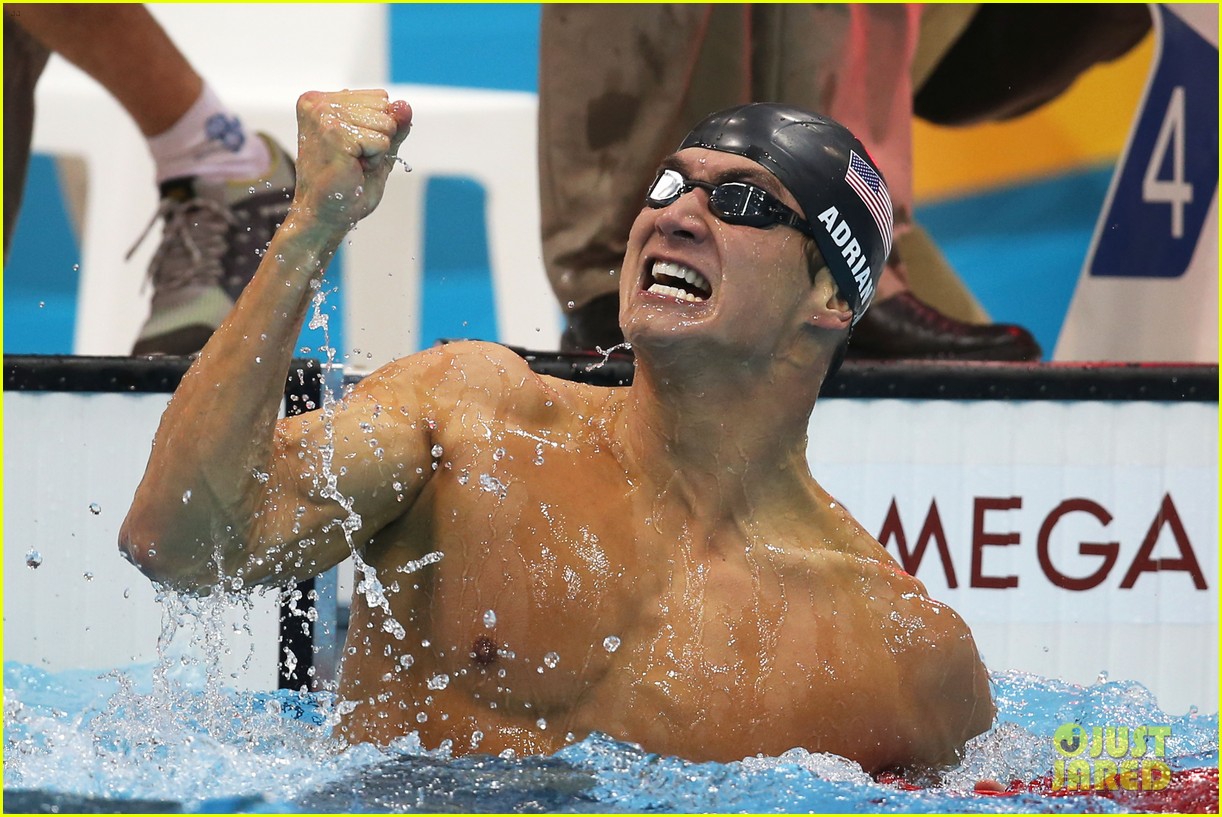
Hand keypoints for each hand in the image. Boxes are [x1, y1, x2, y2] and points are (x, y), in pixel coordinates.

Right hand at [290, 89, 412, 231]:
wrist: (325, 215)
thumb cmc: (347, 186)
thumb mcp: (378, 149)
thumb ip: (394, 126)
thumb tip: (406, 105)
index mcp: (321, 101)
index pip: (379, 98)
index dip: (378, 129)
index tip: (353, 150)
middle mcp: (318, 103)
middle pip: (384, 106)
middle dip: (379, 138)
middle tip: (353, 160)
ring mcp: (324, 115)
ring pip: (386, 123)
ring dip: (377, 151)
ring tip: (352, 165)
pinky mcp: (334, 133)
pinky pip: (382, 141)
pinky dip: (375, 160)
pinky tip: (353, 170)